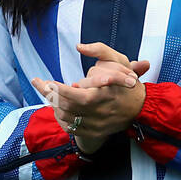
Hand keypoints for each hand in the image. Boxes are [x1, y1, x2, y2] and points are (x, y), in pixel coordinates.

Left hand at [29, 43, 148, 154]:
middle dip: (49, 94)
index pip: (75, 96)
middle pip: (67, 107)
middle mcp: (99, 112)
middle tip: (38, 83)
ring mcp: (96, 125)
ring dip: (54, 106)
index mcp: (104, 95)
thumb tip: (79, 46)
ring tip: (48, 93)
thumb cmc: (127, 81)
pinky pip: (72, 129)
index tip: (46, 81)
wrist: (141, 108)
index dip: (58, 90)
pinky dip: (62, 119)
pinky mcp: (94, 133)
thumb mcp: (118, 61)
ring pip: (67, 118)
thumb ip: (99, 51)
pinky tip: (57, 108)